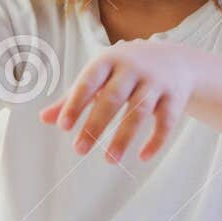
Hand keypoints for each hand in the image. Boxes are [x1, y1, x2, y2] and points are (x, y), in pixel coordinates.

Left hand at [39, 40, 195, 163]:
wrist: (177, 59)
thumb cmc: (126, 71)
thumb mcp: (101, 76)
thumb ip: (73, 97)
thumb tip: (44, 119)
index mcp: (110, 61)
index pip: (89, 81)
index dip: (76, 103)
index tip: (63, 126)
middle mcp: (133, 69)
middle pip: (112, 99)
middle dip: (95, 125)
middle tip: (79, 150)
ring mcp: (156, 83)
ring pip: (138, 113)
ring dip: (123, 138)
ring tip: (109, 161)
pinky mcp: (175, 98)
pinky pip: (165, 122)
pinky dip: (155, 141)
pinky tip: (142, 157)